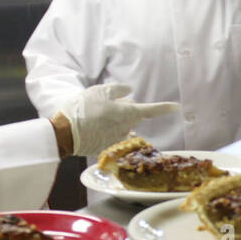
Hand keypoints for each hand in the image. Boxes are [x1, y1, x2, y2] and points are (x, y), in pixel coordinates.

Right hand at [57, 83, 178, 156]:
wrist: (64, 133)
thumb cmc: (82, 109)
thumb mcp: (99, 91)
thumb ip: (118, 90)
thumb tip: (130, 90)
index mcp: (127, 114)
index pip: (151, 110)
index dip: (164, 107)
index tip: (176, 107)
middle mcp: (127, 129)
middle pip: (134, 117)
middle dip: (127, 110)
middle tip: (108, 104)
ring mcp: (118, 140)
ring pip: (124, 127)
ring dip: (117, 122)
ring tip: (98, 116)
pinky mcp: (109, 149)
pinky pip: (114, 138)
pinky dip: (108, 132)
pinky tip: (95, 128)